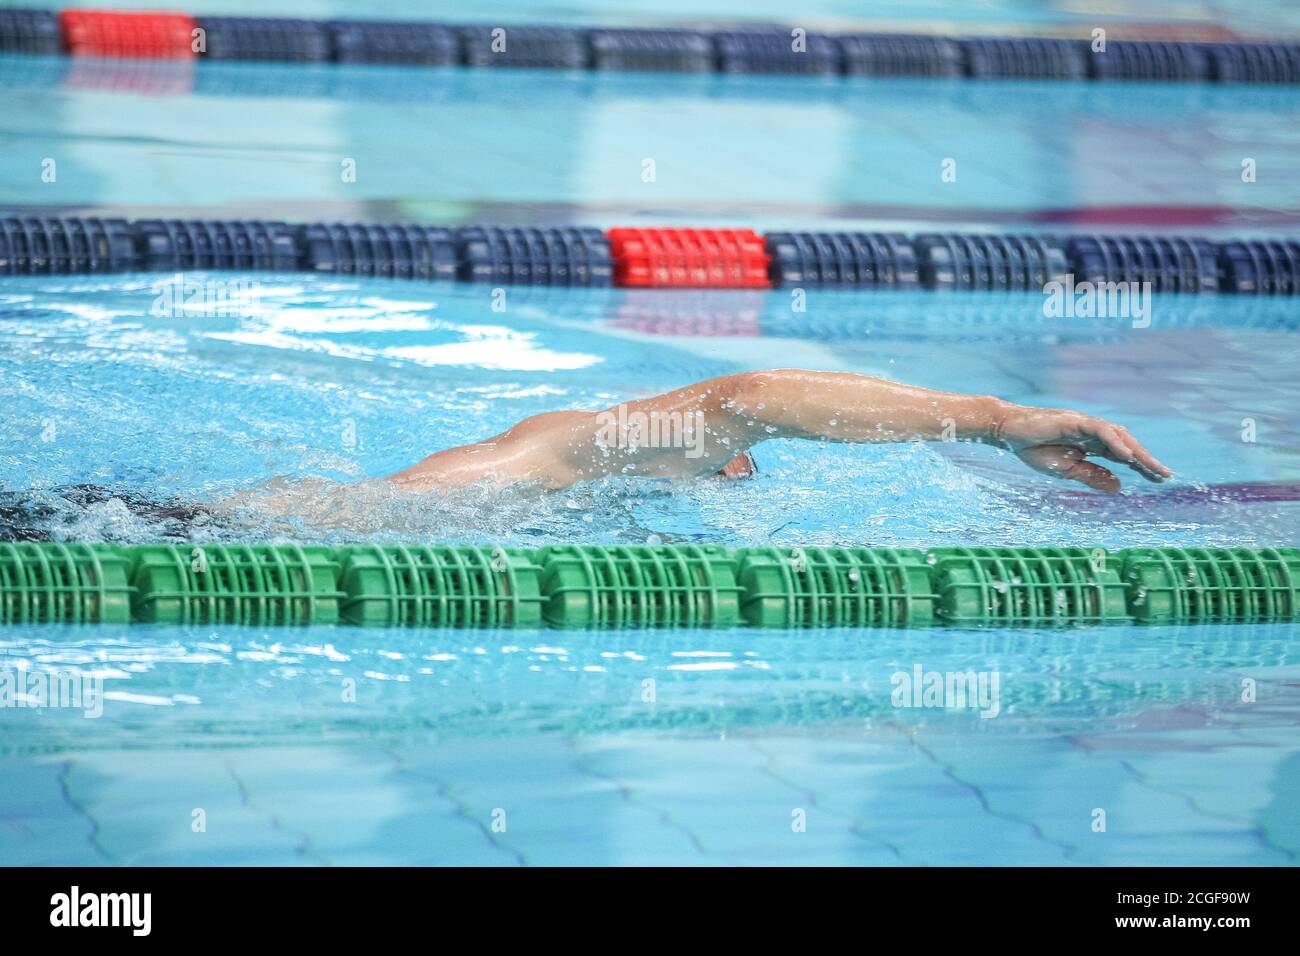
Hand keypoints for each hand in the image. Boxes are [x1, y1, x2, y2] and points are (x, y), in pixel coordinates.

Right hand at [992, 403, 1171, 492]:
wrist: (1009, 433)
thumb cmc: (1034, 449)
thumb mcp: (1067, 470)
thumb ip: (1092, 476)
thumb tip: (1119, 487)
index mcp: (1092, 445)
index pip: (1123, 455)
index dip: (1141, 466)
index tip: (1159, 479)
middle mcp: (1094, 433)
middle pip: (1127, 445)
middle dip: (1146, 460)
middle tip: (1165, 476)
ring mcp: (1085, 425)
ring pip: (1119, 436)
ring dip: (1137, 452)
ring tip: (1152, 467)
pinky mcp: (1075, 421)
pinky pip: (1101, 431)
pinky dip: (1115, 442)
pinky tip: (1127, 456)